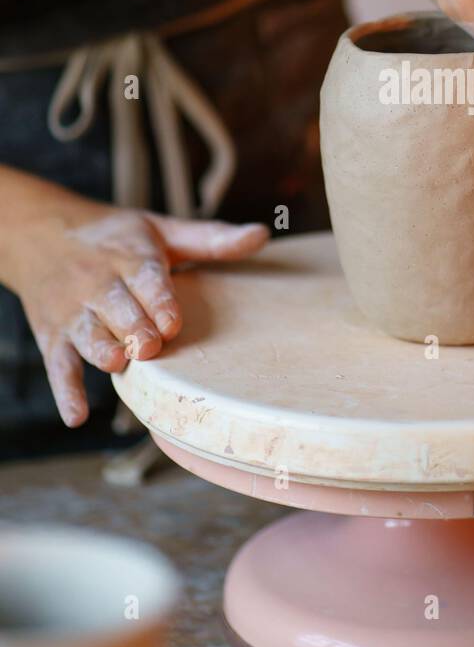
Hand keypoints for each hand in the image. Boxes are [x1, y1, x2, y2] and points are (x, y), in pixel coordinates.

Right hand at [1, 177, 267, 426]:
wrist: (39, 233)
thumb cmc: (115, 238)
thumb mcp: (161, 230)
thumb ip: (210, 239)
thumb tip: (261, 234)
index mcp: (130, 257)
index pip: (145, 278)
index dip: (158, 300)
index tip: (173, 323)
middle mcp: (99, 284)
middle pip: (116, 308)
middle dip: (132, 329)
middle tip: (150, 347)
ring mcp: (73, 312)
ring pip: (86, 334)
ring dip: (100, 350)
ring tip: (117, 365)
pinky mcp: (54, 336)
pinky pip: (58, 365)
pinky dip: (65, 390)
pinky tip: (77, 415)